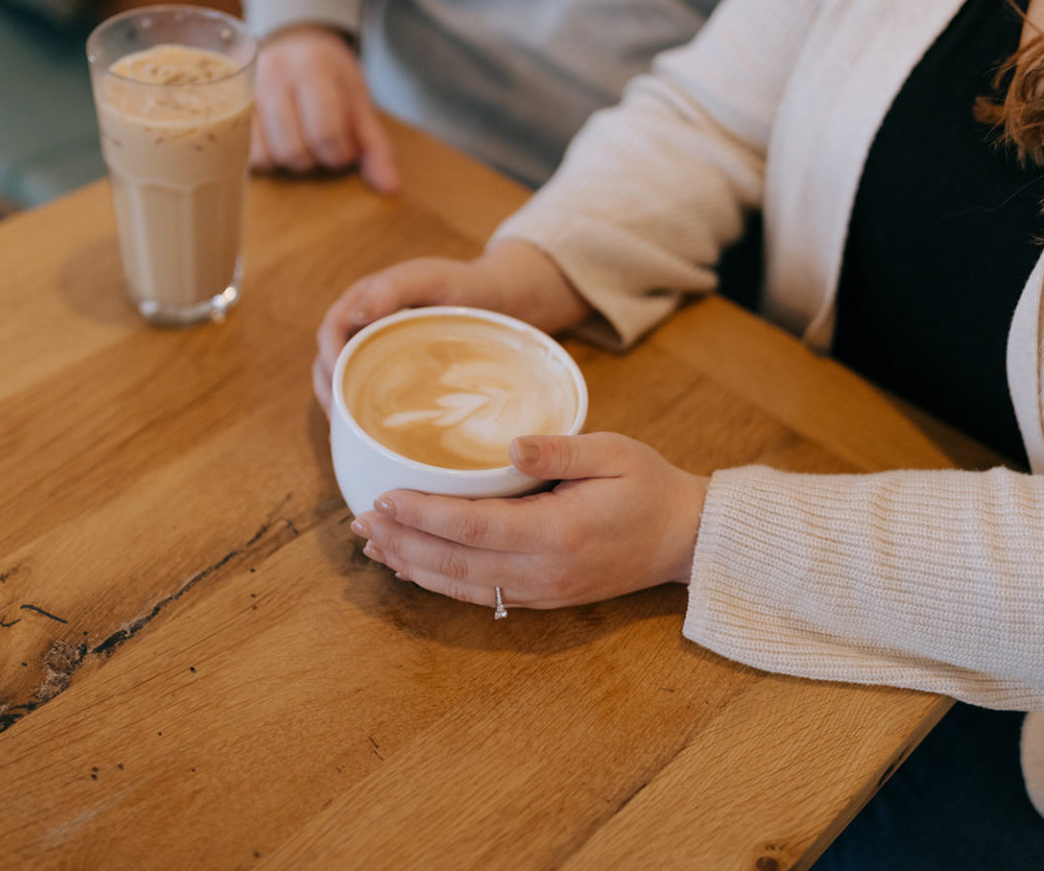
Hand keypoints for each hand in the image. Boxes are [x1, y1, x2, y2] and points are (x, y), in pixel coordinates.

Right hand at [251, 24, 399, 193]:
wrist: (297, 43)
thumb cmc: (332, 78)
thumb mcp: (360, 104)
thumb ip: (376, 148)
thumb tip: (390, 190)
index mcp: (313, 68)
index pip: (325, 134)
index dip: (339, 154)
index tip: (343, 147)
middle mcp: (274, 72)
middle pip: (293, 151)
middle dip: (313, 160)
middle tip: (319, 145)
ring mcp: (245, 89)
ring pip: (264, 156)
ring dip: (287, 161)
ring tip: (298, 141)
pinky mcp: (226, 107)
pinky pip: (244, 154)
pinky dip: (265, 158)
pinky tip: (276, 142)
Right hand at [312, 239, 590, 412]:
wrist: (500, 296)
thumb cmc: (466, 284)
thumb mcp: (430, 279)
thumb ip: (393, 289)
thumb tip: (354, 315)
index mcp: (367, 298)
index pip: (331, 331)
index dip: (328, 361)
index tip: (338, 391)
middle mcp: (366, 322)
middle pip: (329, 358)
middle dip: (328, 390)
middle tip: (341, 423)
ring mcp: (379, 345)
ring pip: (344, 375)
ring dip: (341, 402)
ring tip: (350, 434)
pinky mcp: (395, 364)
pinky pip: (370, 385)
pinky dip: (364, 406)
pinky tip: (371, 430)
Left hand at [351, 433, 708, 609]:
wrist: (684, 539)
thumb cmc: (649, 485)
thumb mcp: (615, 451)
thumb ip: (561, 449)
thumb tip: (511, 445)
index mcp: (558, 531)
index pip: (473, 527)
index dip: (423, 514)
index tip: (383, 496)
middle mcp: (543, 571)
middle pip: (455, 563)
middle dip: (401, 541)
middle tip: (359, 519)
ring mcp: (541, 591)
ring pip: (460, 586)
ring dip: (410, 565)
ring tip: (370, 541)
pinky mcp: (541, 598)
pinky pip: (478, 594)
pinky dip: (436, 581)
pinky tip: (408, 564)